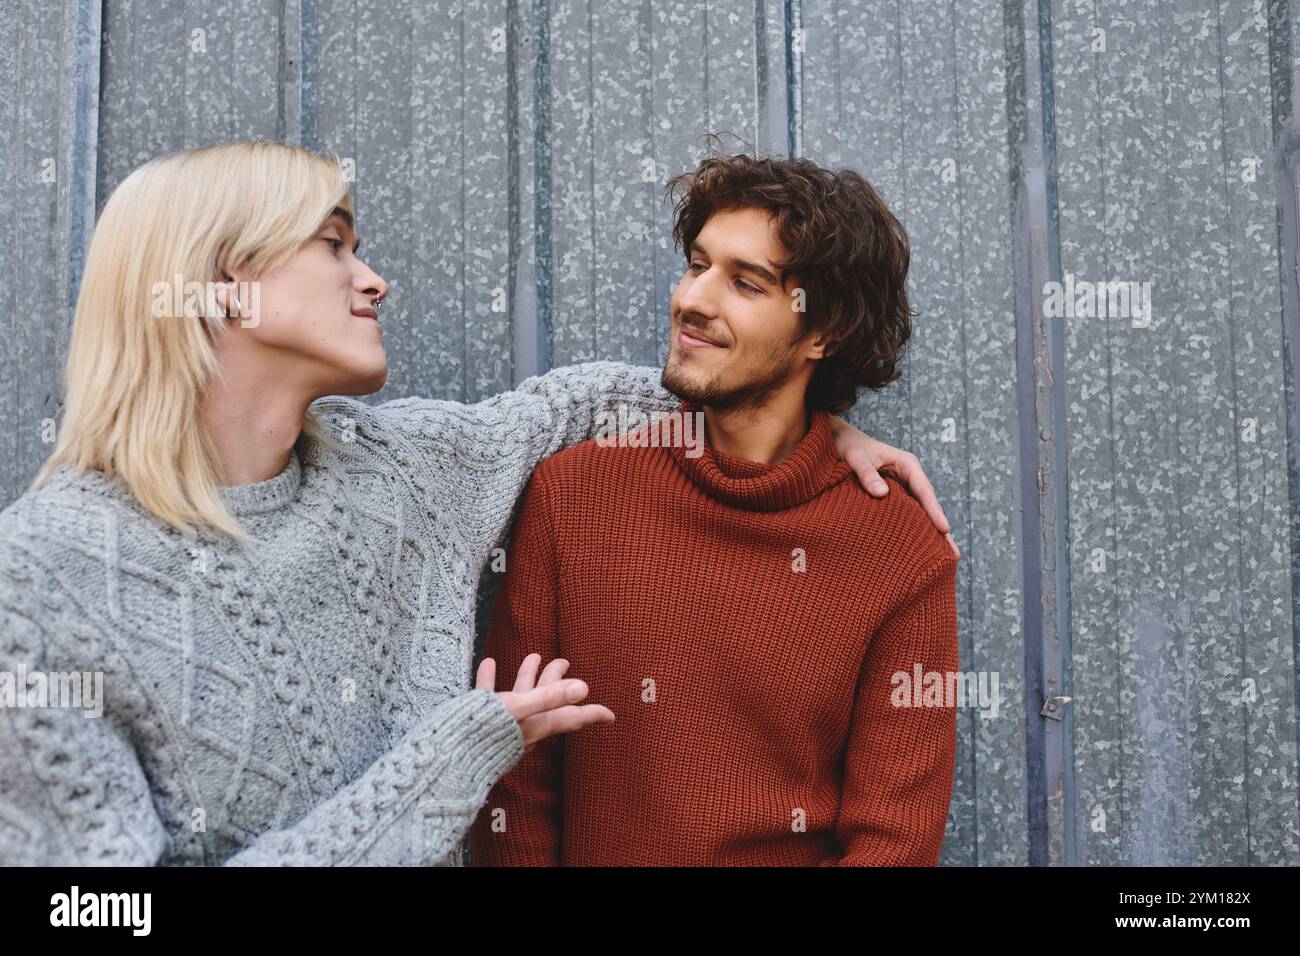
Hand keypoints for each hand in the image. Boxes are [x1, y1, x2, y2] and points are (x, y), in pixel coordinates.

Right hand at [475, 653, 614, 752]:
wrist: (445, 759)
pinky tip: (490, 663)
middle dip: (556, 680)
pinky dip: (492, 679)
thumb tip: (583, 687)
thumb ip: (548, 698)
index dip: (593, 714)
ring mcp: (502, 726)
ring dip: (527, 676)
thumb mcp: (518, 709)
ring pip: (520, 696)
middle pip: (547, 700)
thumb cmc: (483, 733)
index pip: (573, 718)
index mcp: (537, 725)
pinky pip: (489, 697)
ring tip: (533, 655)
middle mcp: (523, 727)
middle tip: (563, 660)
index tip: (611, 716)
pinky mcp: (480, 723)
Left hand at [828, 416, 959, 559]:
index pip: (924, 490)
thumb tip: (882, 493)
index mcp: (907, 464)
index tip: (944, 529)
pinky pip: (906, 514)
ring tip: (942, 558)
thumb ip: (866, 473)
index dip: (934, 511)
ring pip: (920, 512)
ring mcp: (902, 488)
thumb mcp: (855, 457)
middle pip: (928, 505)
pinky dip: (913, 529)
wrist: (836, 441)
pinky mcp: (893, 497)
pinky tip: (918, 548)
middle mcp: (909, 477)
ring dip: (929, 532)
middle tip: (953, 554)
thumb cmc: (848, 446)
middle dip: (940, 528)